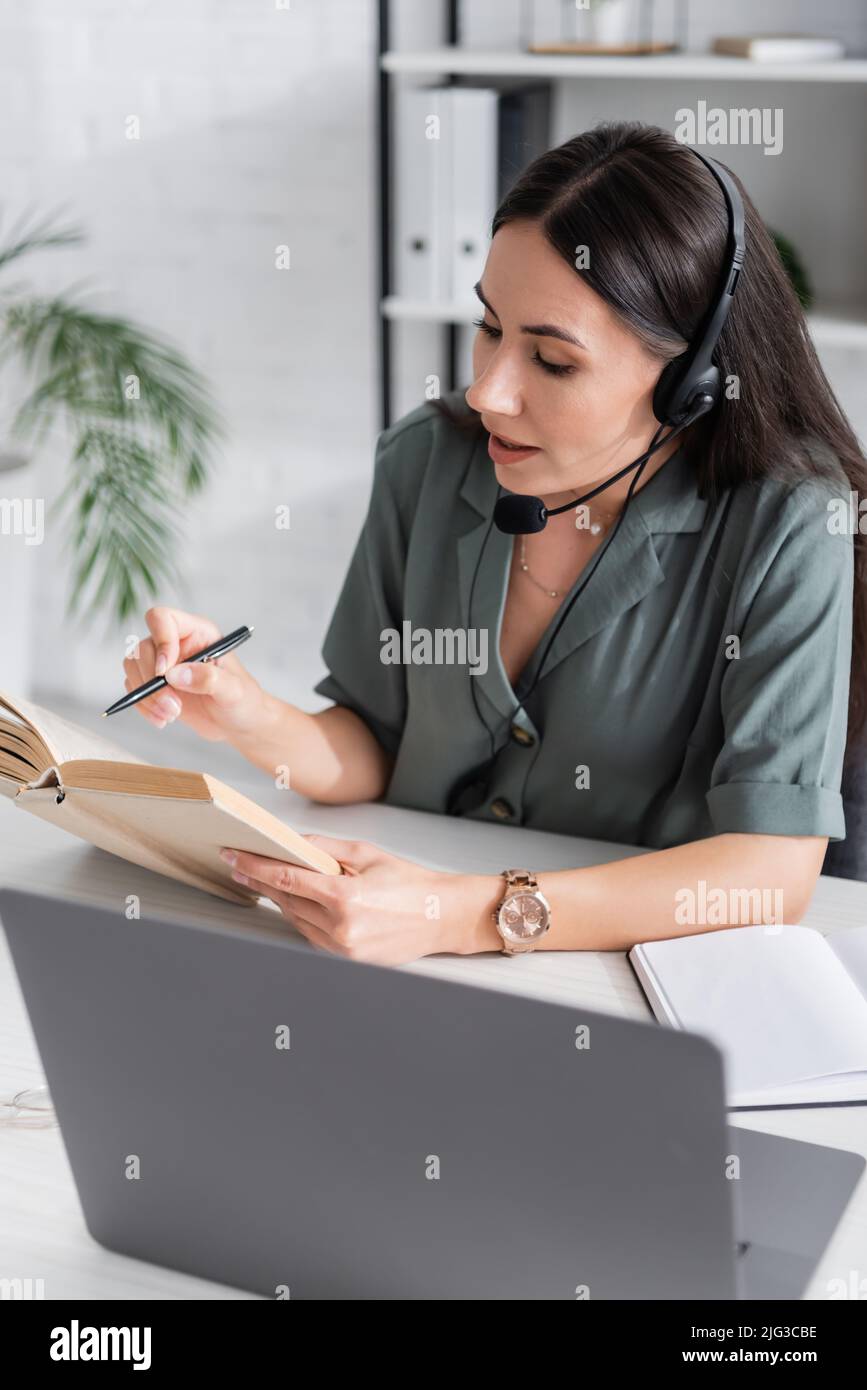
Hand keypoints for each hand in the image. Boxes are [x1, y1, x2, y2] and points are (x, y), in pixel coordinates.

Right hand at [122, 606, 270, 741]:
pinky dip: (144, 706)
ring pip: (133, 667)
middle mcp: (176, 643)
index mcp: (198, 633)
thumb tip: (175, 675)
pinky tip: (164, 719)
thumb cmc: (244, 702)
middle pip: (143, 647)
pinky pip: (134, 688)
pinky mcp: (155, 684)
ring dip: (146, 695)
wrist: (239, 725)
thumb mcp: (234, 691)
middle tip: (174, 707)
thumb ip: (209, 679)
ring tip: (172, 715)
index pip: (163, 619)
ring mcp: (163, 664)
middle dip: (152, 681)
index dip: (159, 642)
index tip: (164, 673)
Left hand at [219, 835, 500, 964]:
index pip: (286, 879)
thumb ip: (326, 849)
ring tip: (265, 881)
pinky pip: (312, 936)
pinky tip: (297, 903)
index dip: (255, 867)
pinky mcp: (348, 959)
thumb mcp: (367, 854)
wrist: (442, 916)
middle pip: (286, 901)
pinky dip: (302, 918)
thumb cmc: (411, 883)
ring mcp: (344, 948)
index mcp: (345, 898)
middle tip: (240, 866)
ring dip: (280, 901)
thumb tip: (293, 843)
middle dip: (261, 882)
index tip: (234, 857)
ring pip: (296, 920)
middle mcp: (341, 927)